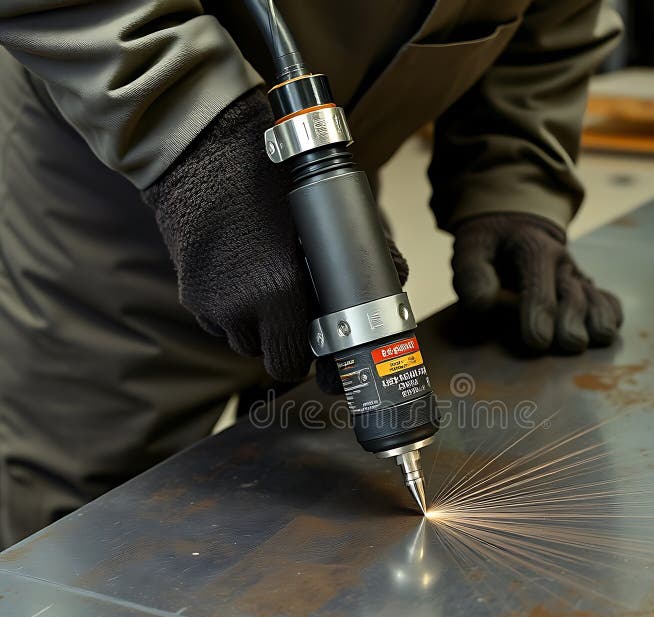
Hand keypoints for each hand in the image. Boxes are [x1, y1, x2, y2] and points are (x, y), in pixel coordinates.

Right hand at [143, 87, 408, 385]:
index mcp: (279, 292)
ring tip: (268, 287)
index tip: (317, 346)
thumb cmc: (266, 173)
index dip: (309, 358)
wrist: (200, 146)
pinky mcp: (189, 293)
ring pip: (243, 342)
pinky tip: (241, 276)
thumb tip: (394, 282)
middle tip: (297, 311)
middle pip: (269, 357)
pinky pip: (218, 322)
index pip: (292, 364)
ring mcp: (210, 304)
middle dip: (287, 342)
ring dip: (259, 327)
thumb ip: (361, 252)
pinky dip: (232, 310)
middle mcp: (240, 307)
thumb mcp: (323, 210)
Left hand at [451, 213, 622, 352]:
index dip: (540, 312)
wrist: (512, 230)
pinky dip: (611, 316)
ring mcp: (577, 277)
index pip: (539, 282)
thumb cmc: (487, 248)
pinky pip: (609, 301)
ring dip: (597, 321)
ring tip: (593, 341)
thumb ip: (472, 274)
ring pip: (596, 299)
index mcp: (533, 249)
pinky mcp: (587, 290)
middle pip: (573, 294)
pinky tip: (606, 332)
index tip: (538, 341)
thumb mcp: (470, 249)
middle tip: (572, 344)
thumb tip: (483, 305)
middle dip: (573, 321)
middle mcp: (561, 263)